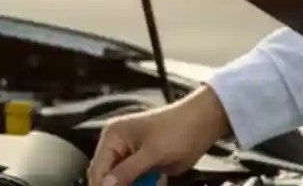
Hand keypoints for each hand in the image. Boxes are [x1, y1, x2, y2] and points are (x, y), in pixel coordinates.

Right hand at [87, 85, 229, 185]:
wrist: (203, 123)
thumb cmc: (179, 128)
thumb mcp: (152, 153)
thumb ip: (127, 171)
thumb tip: (106, 185)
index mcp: (113, 136)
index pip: (99, 169)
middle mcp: (117, 144)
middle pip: (107, 177)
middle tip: (139, 185)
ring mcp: (130, 154)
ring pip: (121, 182)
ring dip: (132, 185)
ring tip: (149, 181)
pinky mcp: (143, 163)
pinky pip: (135, 181)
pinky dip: (141, 185)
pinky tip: (154, 181)